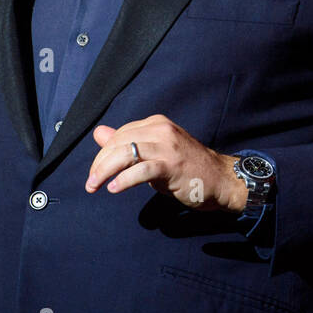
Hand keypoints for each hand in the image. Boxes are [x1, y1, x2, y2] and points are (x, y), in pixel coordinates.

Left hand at [85, 114, 247, 213]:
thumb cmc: (188, 168)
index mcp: (156, 124)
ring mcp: (168, 146)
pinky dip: (124, 180)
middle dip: (99, 164)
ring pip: (126, 153)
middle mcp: (161, 130)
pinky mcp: (173, 165)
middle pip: (119, 142)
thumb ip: (128, 143)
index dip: (103, 153)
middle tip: (90, 183)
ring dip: (105, 171)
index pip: (120, 134)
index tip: (95, 172)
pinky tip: (114, 188)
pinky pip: (142, 170)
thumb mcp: (155, 152)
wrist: (221, 180)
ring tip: (95, 186)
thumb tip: (99, 133)